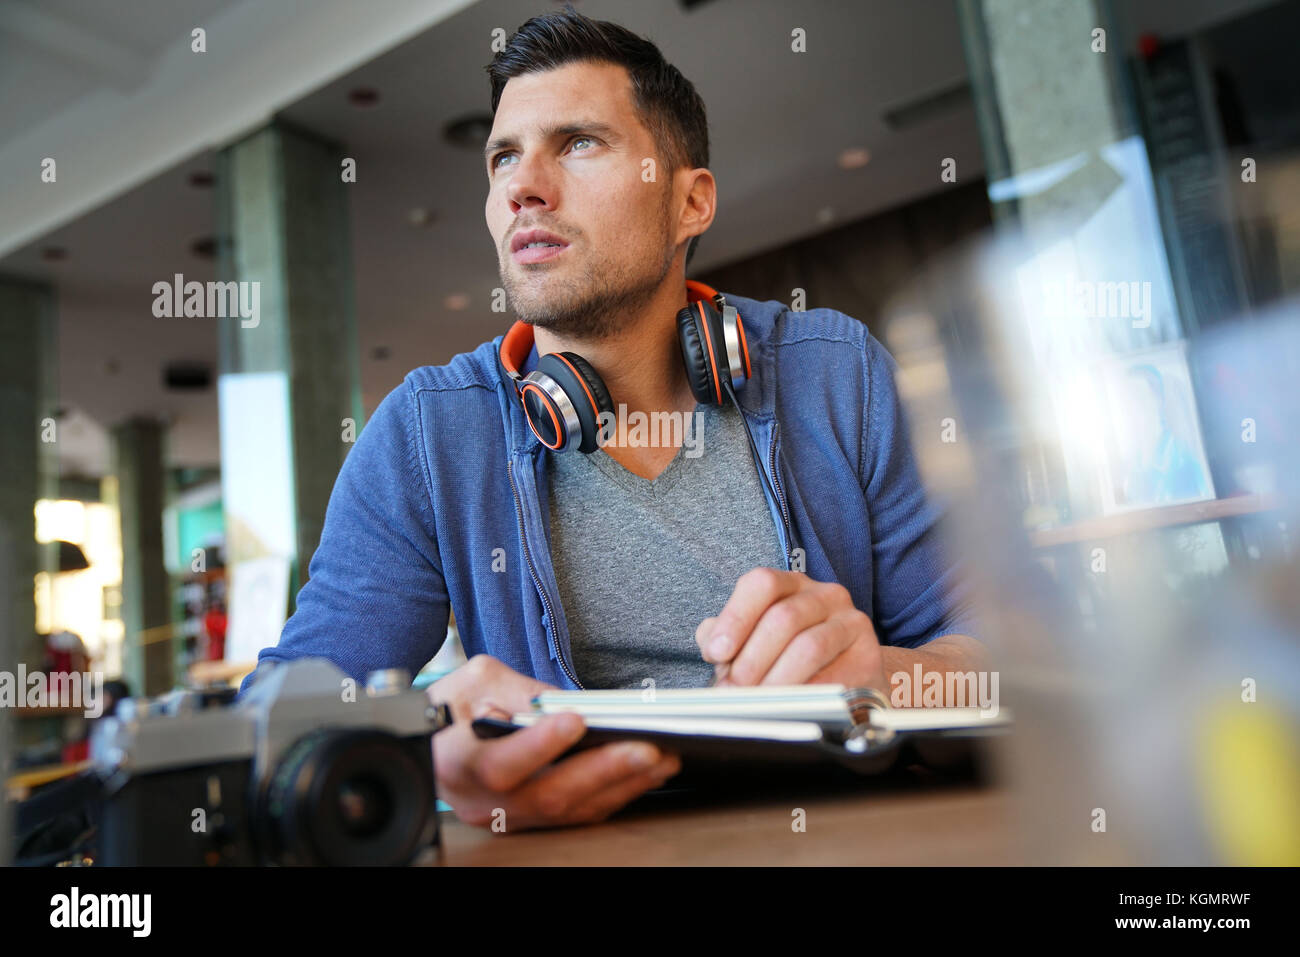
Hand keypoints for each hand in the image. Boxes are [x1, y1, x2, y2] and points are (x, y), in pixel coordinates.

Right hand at [427, 655, 680, 830]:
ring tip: (662, 757)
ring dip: (622, 784)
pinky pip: (578, 813)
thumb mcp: (475, 680)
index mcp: (456, 761)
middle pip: (547, 795)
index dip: (539, 745)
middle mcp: (482, 800)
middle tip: (646, 748)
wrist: (434, 742)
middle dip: (603, 770)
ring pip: (571, 810)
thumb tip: (570, 706)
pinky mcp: (532, 821)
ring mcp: (509, 816)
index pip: (499, 762)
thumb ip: (520, 691)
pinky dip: (617, 793)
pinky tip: (647, 772)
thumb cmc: (453, 705)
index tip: (576, 721)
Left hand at [694, 568, 886, 689]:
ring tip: (757, 702)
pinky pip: (834, 678)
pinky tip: (790, 707)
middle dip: (751, 660)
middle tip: (733, 690)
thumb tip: (712, 645)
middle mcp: (826, 595)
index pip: (762, 583)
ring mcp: (852, 623)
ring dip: (775, 680)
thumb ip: (727, 636)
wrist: (849, 676)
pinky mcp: (869, 656)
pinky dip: (806, 696)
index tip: (715, 653)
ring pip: (808, 647)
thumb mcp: (755, 639)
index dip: (735, 618)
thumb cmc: (790, 657)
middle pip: (783, 618)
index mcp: (792, 585)